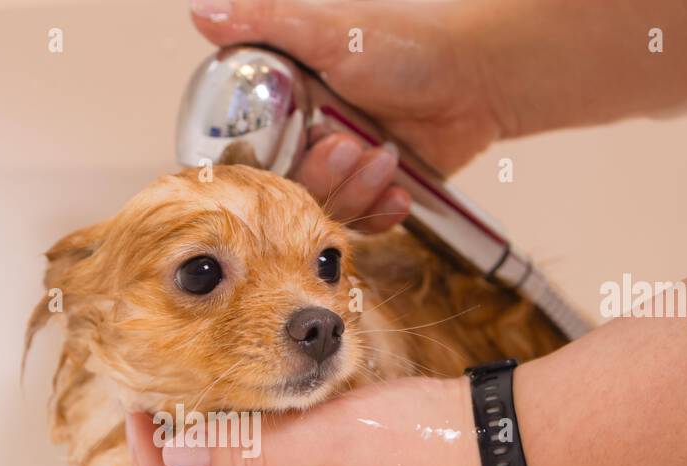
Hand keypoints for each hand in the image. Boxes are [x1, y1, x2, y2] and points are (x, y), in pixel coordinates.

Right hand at [189, 0, 511, 231]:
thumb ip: (262, 22)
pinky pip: (362, 225)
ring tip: (383, 156)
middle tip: (344, 148)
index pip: (247, 151)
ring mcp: (342, 169)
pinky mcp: (374, 195)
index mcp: (285, 100)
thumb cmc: (413, 41)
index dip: (258, 166)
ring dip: (353, 191)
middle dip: (317, 177)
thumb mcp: (328, 28)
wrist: (483, 76)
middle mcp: (306, 136)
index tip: (277, 162)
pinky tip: (397, 187)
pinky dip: (379, 212)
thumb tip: (203, 14)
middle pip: (284, 189)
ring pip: (322, 209)